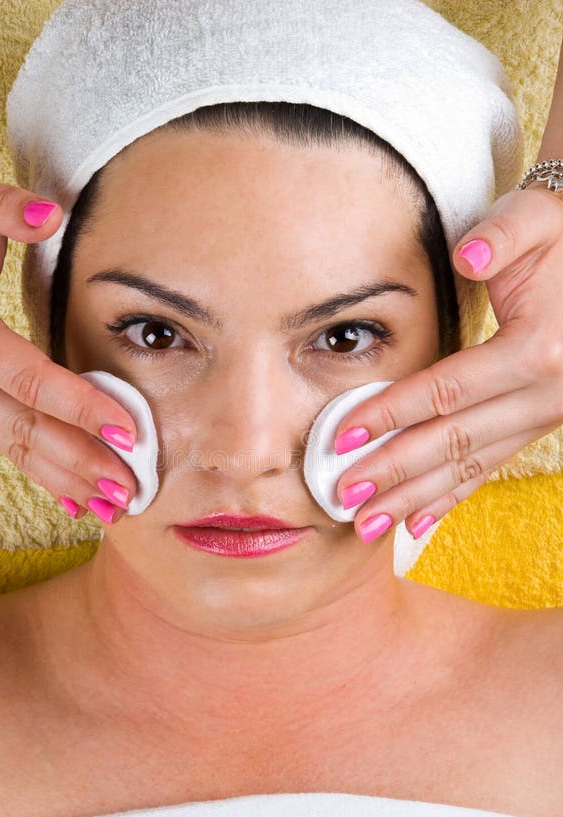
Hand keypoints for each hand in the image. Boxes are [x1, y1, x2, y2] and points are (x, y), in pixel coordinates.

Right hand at [0, 166, 138, 526]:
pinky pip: (1, 440)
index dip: (79, 406)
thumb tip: (49, 214)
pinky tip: (72, 496)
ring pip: (12, 444)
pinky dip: (40, 470)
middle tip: (132, 491)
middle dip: (81, 462)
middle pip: (24, 427)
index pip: (27, 376)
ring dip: (64, 478)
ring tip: (113, 506)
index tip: (128, 430)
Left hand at [333, 185, 562, 543]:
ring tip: (367, 523)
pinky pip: (489, 469)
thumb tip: (466, 257)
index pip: (446, 390)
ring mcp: (543, 417)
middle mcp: (543, 395)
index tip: (344, 435)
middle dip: (393, 472)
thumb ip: (502, 235)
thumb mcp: (537, 221)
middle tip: (344, 494)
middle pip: (452, 441)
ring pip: (468, 466)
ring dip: (414, 499)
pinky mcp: (538, 425)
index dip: (392, 413)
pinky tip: (417, 525)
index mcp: (536, 350)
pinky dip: (450, 499)